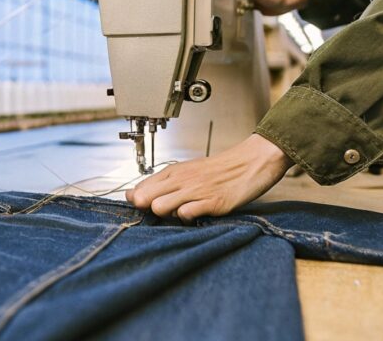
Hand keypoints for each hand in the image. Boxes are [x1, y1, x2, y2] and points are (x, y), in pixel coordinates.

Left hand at [126, 134, 292, 220]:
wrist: (250, 163)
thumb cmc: (218, 170)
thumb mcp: (187, 172)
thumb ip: (162, 183)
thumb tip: (133, 195)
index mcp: (173, 172)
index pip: (139, 188)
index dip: (138, 200)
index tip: (144, 206)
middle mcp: (180, 180)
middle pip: (145, 199)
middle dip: (147, 210)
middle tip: (163, 213)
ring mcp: (195, 191)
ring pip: (160, 207)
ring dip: (167, 215)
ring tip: (181, 213)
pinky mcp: (211, 202)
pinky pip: (186, 214)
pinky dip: (188, 219)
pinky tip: (197, 215)